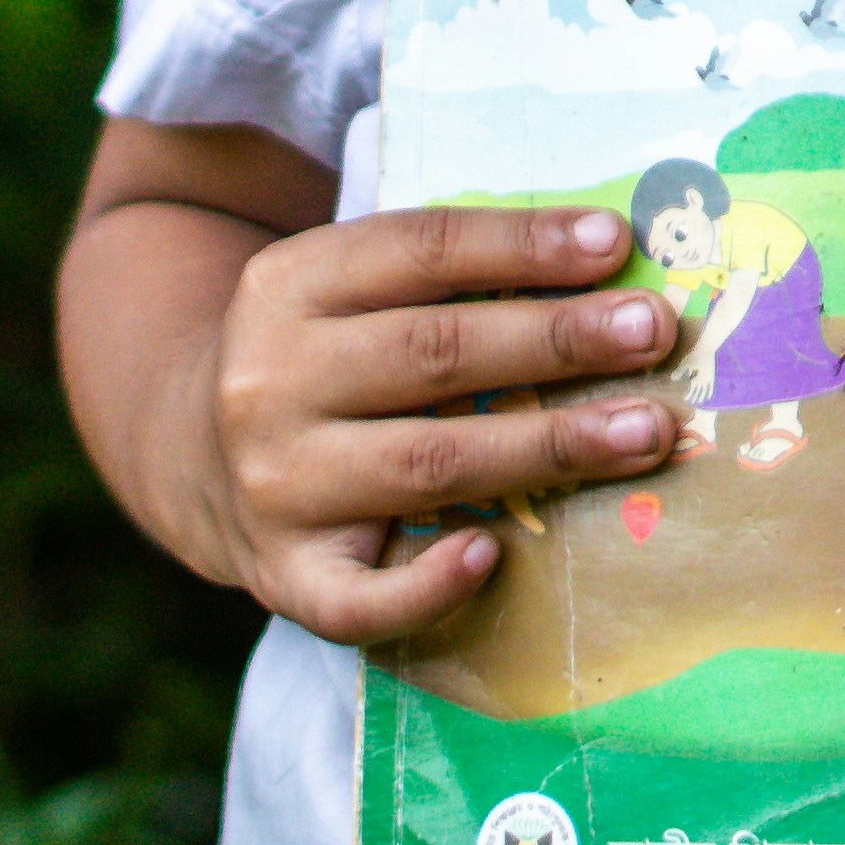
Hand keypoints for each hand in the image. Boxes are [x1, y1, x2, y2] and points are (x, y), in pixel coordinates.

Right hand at [195, 204, 683, 642]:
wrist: (191, 453)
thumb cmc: (323, 357)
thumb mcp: (348, 289)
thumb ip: (450, 273)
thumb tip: (606, 259)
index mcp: (288, 284)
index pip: (419, 249)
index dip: (521, 245)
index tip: (613, 245)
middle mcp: (270, 381)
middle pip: (436, 353)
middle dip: (558, 342)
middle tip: (653, 332)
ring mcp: (275, 485)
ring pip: (428, 463)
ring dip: (549, 446)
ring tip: (645, 431)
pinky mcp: (285, 576)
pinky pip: (360, 599)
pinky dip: (427, 585)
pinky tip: (494, 558)